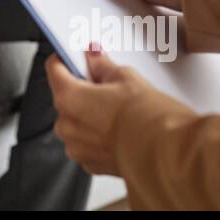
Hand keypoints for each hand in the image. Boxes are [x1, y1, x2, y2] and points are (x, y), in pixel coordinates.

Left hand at [46, 46, 191, 176]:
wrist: (165, 153)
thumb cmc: (147, 117)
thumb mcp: (125, 78)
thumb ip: (102, 65)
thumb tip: (93, 56)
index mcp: (68, 97)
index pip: (54, 68)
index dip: (64, 59)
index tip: (74, 57)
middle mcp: (66, 125)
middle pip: (65, 97)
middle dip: (81, 89)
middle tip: (106, 85)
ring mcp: (76, 147)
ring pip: (75, 122)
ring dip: (89, 114)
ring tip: (117, 111)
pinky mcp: (90, 163)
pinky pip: (86, 143)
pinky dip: (97, 136)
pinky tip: (119, 130)